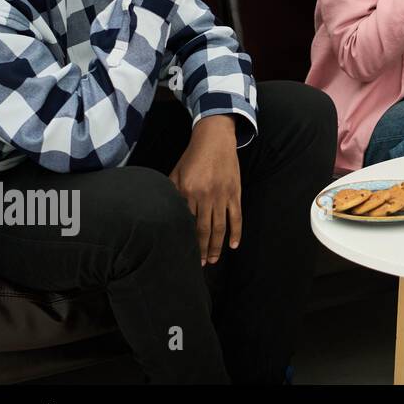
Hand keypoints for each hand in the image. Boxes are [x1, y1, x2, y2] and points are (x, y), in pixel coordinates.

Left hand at [169, 115, 241, 265]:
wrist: (215, 139)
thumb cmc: (192, 157)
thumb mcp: (176, 173)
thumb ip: (171, 193)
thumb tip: (166, 214)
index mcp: (188, 192)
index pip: (186, 223)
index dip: (185, 241)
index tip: (182, 254)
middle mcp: (206, 196)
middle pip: (203, 230)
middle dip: (202, 250)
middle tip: (200, 265)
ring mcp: (223, 195)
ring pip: (220, 227)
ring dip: (217, 246)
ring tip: (214, 260)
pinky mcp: (235, 192)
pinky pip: (237, 216)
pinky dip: (236, 232)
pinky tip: (234, 245)